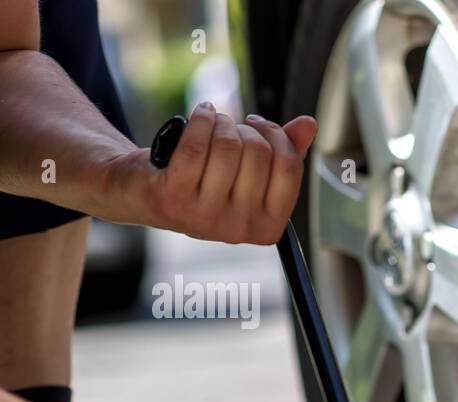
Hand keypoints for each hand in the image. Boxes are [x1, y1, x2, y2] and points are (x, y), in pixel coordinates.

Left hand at [112, 102, 316, 244]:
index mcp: (269, 227)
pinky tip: (200, 114)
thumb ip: (285, 153)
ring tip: (212, 123)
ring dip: (221, 122)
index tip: (261, 126)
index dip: (278, 135)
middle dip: (246, 128)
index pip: (289, 167)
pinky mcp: (174, 199)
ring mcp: (206, 217)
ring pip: (228, 146)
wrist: (144, 195)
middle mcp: (240, 229)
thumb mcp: (250, 173)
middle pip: (259, 153)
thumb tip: (309, 125)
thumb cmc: (205, 180)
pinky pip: (197, 146)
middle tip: (232, 127)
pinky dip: (200, 120)